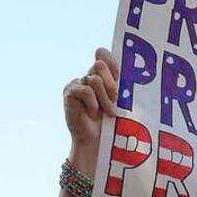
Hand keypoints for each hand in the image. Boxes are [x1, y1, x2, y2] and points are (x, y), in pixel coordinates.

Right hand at [63, 48, 119, 172]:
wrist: (96, 142)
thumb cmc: (110, 123)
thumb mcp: (118, 101)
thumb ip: (119, 86)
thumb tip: (126, 73)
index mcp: (100, 76)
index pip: (102, 54)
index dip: (111, 61)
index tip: (119, 77)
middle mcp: (87, 77)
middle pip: (99, 64)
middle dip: (110, 83)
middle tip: (114, 100)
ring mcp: (77, 84)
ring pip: (95, 80)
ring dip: (105, 99)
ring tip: (106, 112)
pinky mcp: (70, 92)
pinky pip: (86, 91)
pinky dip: (93, 104)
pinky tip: (92, 114)